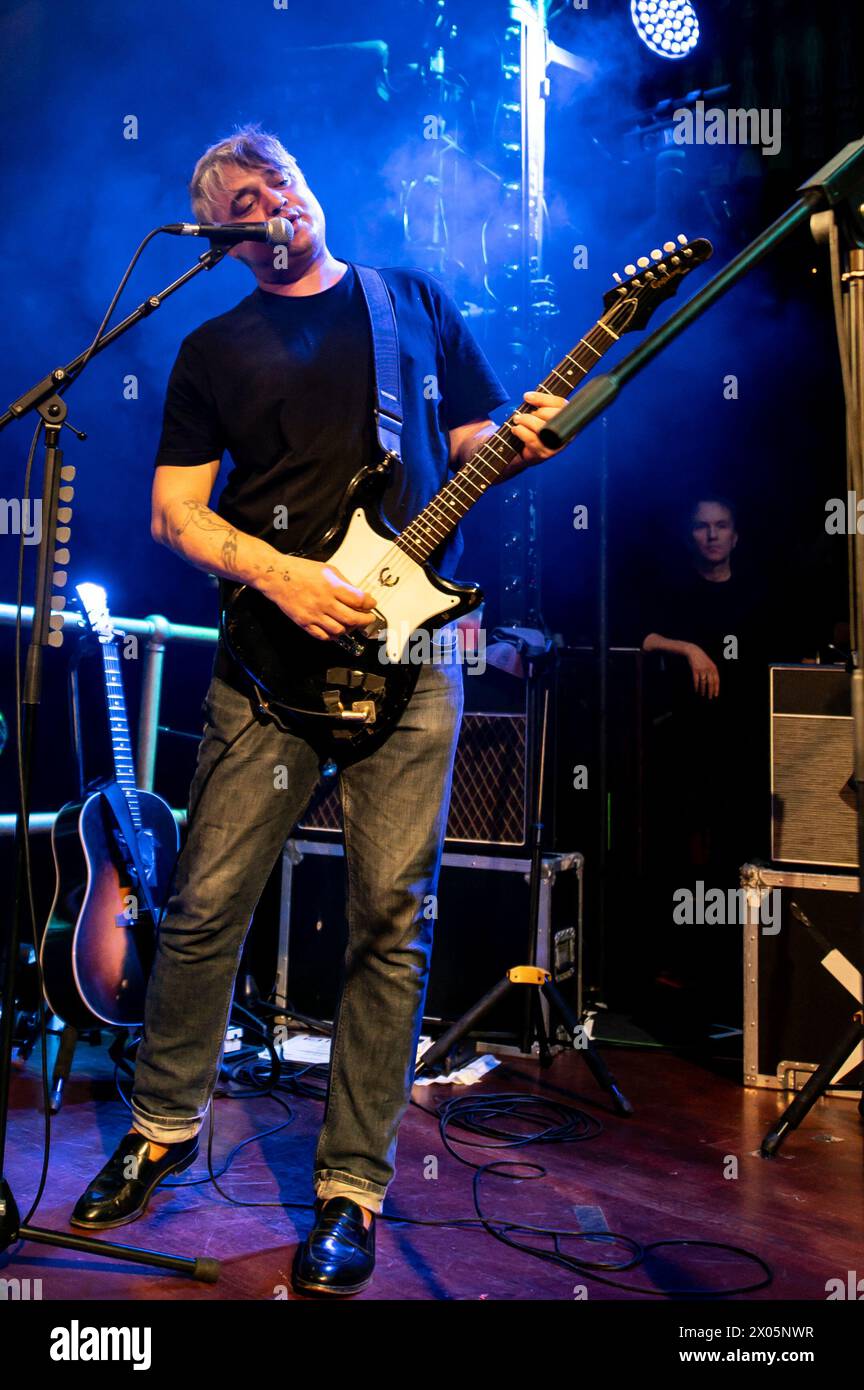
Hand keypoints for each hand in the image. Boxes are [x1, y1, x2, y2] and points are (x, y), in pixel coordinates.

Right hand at [259, 556, 376, 640]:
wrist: (276, 576)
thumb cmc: (300, 570)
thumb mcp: (327, 569)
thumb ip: (343, 583)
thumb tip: (357, 595)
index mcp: (332, 586)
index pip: (359, 600)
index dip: (370, 604)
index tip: (372, 604)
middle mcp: (324, 602)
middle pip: (353, 618)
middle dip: (365, 620)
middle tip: (368, 618)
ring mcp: (314, 614)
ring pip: (340, 630)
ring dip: (350, 629)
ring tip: (352, 624)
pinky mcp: (304, 623)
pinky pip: (323, 636)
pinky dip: (333, 635)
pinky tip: (336, 629)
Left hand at [509, 390, 569, 463]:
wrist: (522, 455)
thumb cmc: (530, 432)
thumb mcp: (536, 416)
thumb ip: (538, 405)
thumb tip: (529, 397)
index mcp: (568, 419)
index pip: (560, 403)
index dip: (543, 398)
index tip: (527, 397)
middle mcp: (566, 432)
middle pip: (554, 415)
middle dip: (535, 412)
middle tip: (522, 415)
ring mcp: (556, 445)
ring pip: (541, 427)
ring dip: (525, 421)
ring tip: (517, 420)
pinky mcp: (545, 454)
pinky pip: (532, 439)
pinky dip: (521, 432)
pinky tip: (516, 430)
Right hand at [686, 643, 719, 697]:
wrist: (694, 652)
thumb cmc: (703, 660)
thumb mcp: (710, 665)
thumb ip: (713, 673)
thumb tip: (714, 684)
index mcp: (714, 668)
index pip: (717, 680)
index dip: (716, 688)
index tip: (716, 695)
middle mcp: (709, 669)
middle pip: (710, 682)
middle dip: (710, 691)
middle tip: (710, 697)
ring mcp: (702, 669)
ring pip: (703, 682)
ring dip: (703, 689)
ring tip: (702, 694)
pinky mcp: (695, 670)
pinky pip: (696, 680)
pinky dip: (696, 686)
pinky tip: (696, 690)